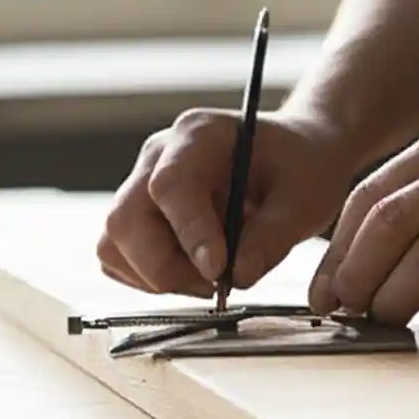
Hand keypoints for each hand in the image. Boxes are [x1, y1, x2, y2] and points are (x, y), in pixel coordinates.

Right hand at [99, 108, 357, 295]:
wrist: (294, 159)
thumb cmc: (300, 168)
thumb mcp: (303, 199)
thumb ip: (272, 236)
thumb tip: (237, 276)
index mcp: (199, 134)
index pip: (171, 185)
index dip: (189, 232)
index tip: (217, 270)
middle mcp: (157, 157)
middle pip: (125, 220)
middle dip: (165, 267)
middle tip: (216, 283)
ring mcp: (139, 187)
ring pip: (114, 245)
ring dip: (156, 277)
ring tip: (210, 278)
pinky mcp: (136, 218)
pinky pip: (118, 259)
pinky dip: (148, 279)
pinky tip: (191, 274)